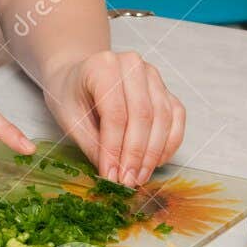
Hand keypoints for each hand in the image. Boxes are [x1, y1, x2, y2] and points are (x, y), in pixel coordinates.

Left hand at [42, 50, 184, 184]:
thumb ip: (92, 144)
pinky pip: (175, 117)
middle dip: (136, 155)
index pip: (115, 112)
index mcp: (103, 66)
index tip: (111, 176)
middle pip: (143, 115)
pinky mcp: (164, 88)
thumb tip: (113, 174)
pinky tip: (156, 162)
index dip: (114, 148)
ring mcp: (152, 75)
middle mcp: (132, 65)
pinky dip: (169, 143)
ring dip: (154, 153)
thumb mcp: (70, 119)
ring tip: (139, 177)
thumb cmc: (71, 94)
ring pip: (163, 118)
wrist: (78, 74)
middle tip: (127, 181)